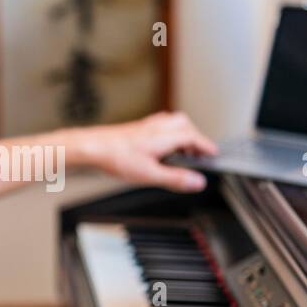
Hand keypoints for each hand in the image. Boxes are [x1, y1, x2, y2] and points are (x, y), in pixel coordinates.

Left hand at [68, 111, 217, 192]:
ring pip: (172, 123)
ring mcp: (146, 126)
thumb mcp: (150, 174)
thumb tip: (197, 182)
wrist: (91, 147)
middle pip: (185, 125)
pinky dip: (168, 134)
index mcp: (164, 136)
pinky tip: (161, 146)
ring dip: (181, 135)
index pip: (194, 137)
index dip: (206, 146)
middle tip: (200, 154)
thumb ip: (175, 178)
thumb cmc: (115, 157)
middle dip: (195, 138)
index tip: (214, 154)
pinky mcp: (137, 129)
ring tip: (183, 152)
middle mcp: (157, 127)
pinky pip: (160, 126)